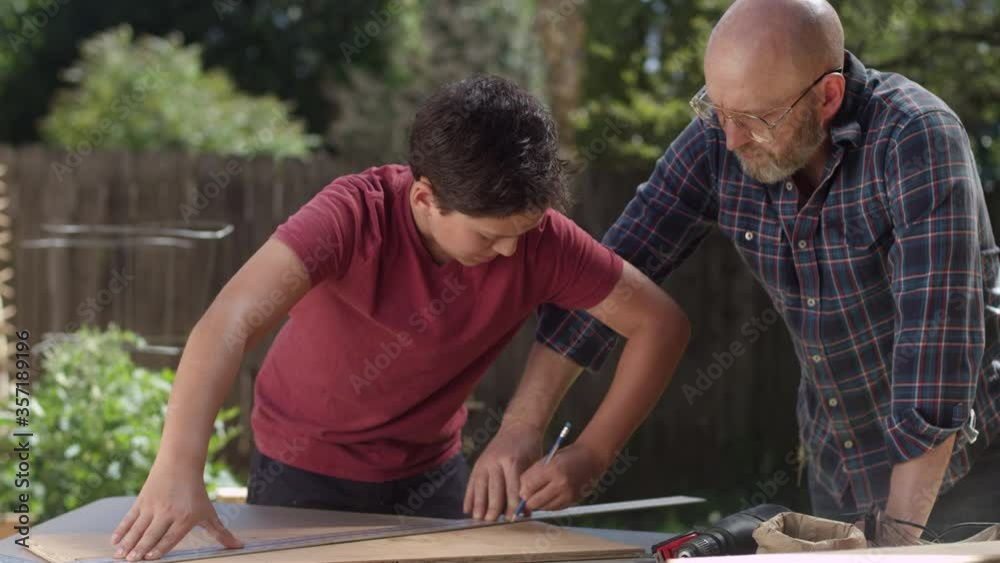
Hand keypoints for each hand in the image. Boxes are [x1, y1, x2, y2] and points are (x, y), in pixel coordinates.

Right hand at [110, 460, 242, 560]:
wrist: (180, 464)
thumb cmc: (196, 492)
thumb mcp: (208, 513)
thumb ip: (220, 533)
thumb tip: (239, 547)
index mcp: (184, 518)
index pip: (171, 537)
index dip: (159, 548)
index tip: (150, 558)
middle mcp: (167, 512)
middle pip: (151, 535)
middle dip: (140, 549)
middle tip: (131, 561)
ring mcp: (152, 507)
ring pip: (138, 528)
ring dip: (127, 543)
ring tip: (119, 556)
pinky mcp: (141, 501)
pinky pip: (129, 517)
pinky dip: (121, 529)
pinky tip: (115, 540)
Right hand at [464, 423, 542, 520]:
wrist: (519, 425)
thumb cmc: (529, 446)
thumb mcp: (534, 463)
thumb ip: (528, 486)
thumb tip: (526, 510)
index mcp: (512, 461)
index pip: (511, 487)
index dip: (511, 504)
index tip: (512, 518)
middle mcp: (495, 461)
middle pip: (493, 489)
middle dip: (493, 507)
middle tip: (491, 521)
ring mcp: (485, 462)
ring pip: (479, 487)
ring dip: (478, 504)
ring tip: (478, 518)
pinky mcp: (478, 463)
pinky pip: (472, 482)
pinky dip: (469, 496)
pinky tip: (466, 508)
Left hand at [517, 443, 605, 512]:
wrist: (591, 458)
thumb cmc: (567, 456)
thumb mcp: (548, 459)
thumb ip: (533, 474)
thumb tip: (521, 492)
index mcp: (553, 469)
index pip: (528, 486)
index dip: (522, 489)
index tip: (521, 488)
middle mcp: (561, 484)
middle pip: (534, 501)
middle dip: (527, 500)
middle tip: (526, 495)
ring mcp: (568, 495)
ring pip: (543, 507)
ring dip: (538, 503)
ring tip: (539, 493)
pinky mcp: (572, 501)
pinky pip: (554, 508)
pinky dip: (548, 505)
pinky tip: (549, 496)